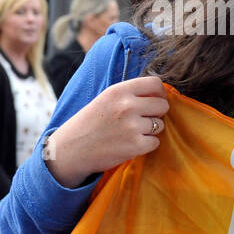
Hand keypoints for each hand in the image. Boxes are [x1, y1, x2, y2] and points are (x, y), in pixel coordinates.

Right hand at [43, 76, 169, 187]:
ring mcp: (132, 126)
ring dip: (150, 130)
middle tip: (141, 119)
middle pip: (163, 105)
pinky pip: (155, 142)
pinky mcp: (136, 145)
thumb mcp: (106, 99)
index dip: (159, 93)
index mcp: (118, 91)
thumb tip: (160, 93)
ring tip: (130, 132)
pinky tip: (130, 144)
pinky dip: (146, 145)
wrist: (70, 150)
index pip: (155, 84)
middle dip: (156, 113)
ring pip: (160, 125)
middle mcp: (127, 106)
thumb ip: (130, 95)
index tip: (155, 100)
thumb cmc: (89, 123)